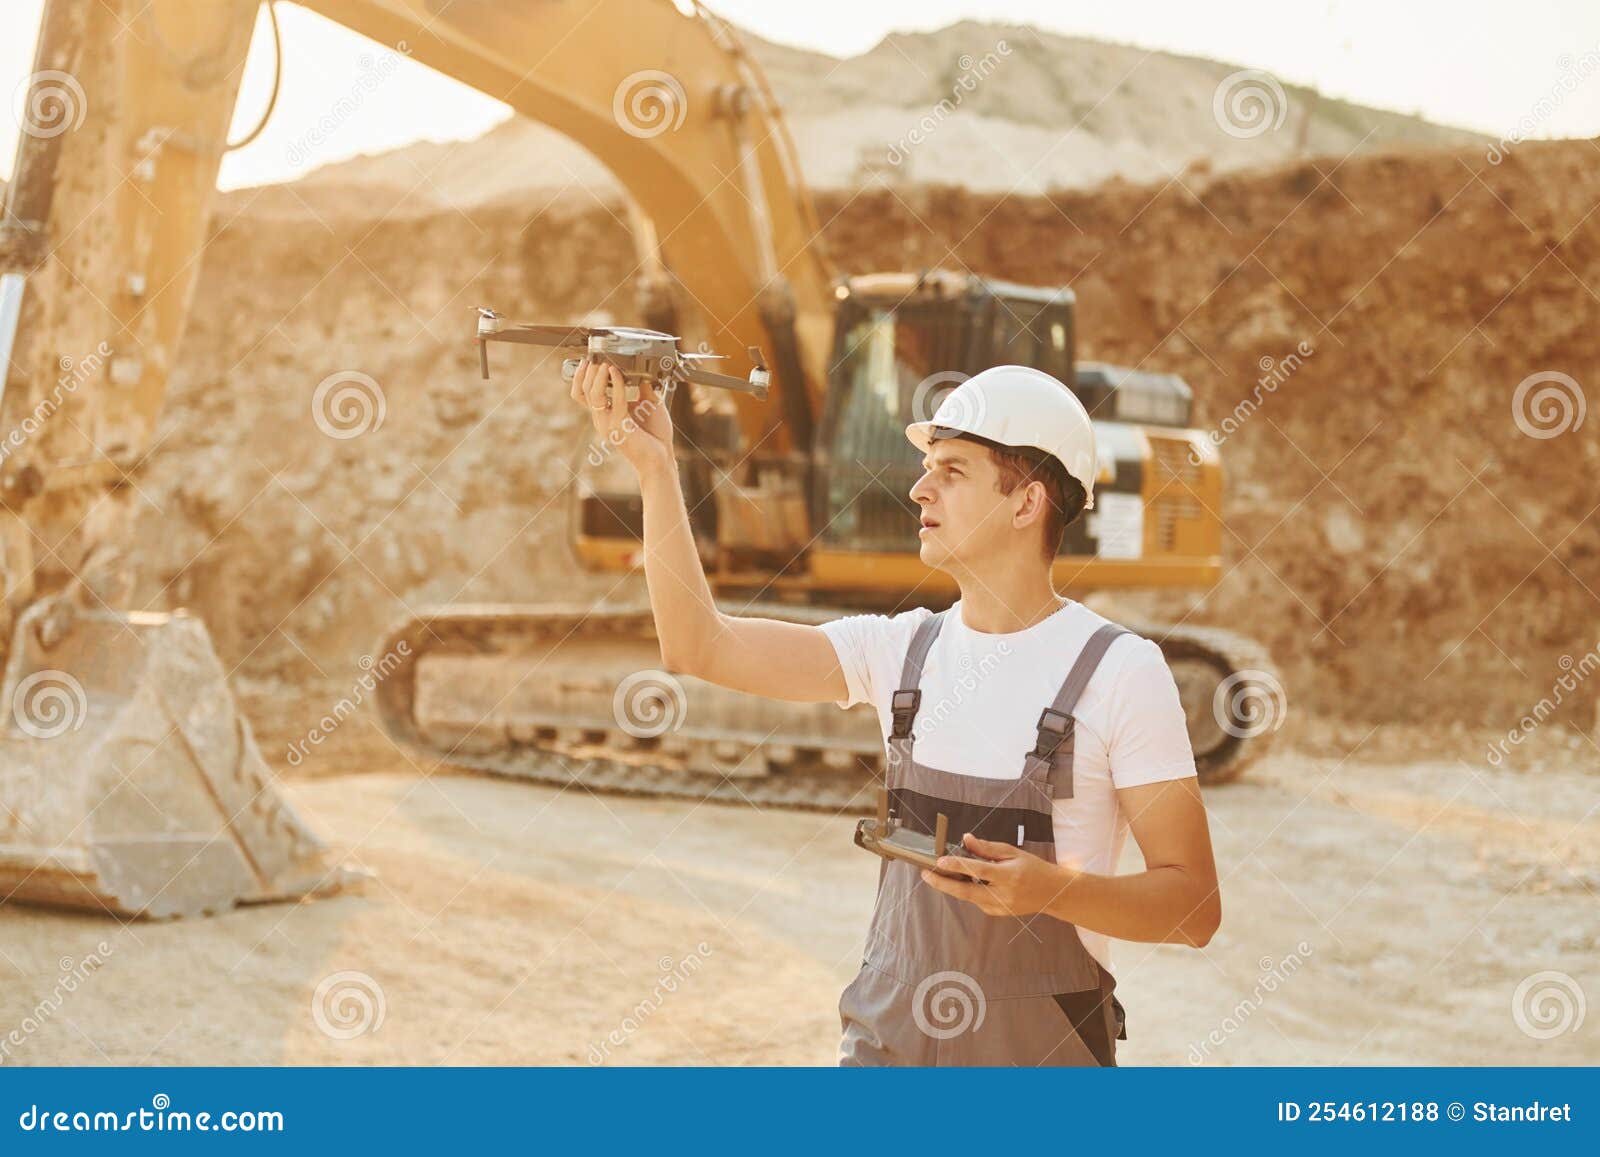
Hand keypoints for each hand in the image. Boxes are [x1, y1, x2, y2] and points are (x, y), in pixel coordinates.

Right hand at [571, 356, 674, 473]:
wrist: (661, 458)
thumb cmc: (655, 436)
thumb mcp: (649, 404)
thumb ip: (643, 388)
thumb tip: (643, 371)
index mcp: (606, 414)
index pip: (582, 395)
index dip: (580, 378)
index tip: (587, 361)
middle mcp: (602, 419)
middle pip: (584, 392)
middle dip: (590, 372)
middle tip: (598, 358)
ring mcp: (609, 424)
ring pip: (593, 395)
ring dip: (599, 376)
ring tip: (605, 363)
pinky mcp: (620, 427)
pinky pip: (615, 400)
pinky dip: (617, 384)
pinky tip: (618, 372)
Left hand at [919, 833, 1076, 917]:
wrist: (1051, 893)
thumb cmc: (1033, 868)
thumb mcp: (1012, 852)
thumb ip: (987, 848)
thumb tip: (965, 839)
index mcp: (1009, 876)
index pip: (978, 870)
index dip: (957, 866)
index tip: (939, 861)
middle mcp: (1003, 895)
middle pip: (966, 892)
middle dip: (942, 883)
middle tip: (925, 873)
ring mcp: (999, 907)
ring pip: (968, 897)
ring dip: (952, 886)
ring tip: (938, 872)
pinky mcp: (996, 913)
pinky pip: (976, 900)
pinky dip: (967, 889)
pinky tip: (963, 880)